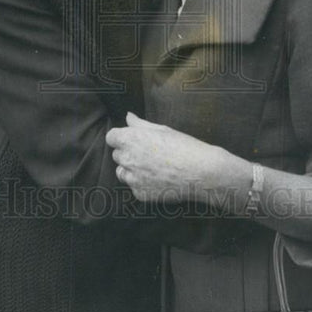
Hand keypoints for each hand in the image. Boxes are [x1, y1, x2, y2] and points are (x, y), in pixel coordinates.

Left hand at [106, 112, 223, 202]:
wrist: (200, 172)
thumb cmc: (183, 147)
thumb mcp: (162, 130)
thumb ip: (140, 124)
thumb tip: (129, 117)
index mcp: (131, 139)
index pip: (111, 137)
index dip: (120, 138)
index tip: (131, 140)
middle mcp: (128, 159)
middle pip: (117, 155)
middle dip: (128, 153)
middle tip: (148, 153)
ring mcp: (133, 179)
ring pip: (122, 172)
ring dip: (131, 169)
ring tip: (153, 167)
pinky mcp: (140, 194)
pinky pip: (134, 187)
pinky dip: (142, 184)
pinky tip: (159, 179)